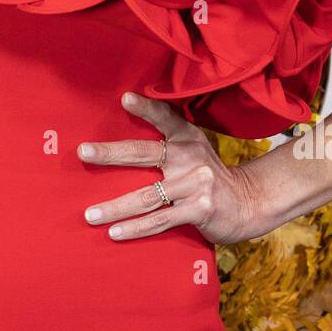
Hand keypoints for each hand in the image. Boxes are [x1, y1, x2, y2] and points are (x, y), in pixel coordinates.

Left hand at [78, 92, 250, 244]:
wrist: (247, 203)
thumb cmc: (206, 175)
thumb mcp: (194, 150)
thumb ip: (167, 141)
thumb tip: (121, 143)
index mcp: (187, 138)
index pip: (164, 118)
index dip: (146, 108)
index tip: (125, 98)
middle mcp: (191, 157)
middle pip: (143, 153)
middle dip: (111, 153)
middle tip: (83, 152)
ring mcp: (195, 184)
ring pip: (145, 196)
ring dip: (114, 207)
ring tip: (90, 215)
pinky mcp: (199, 209)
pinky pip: (160, 220)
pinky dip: (135, 228)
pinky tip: (115, 232)